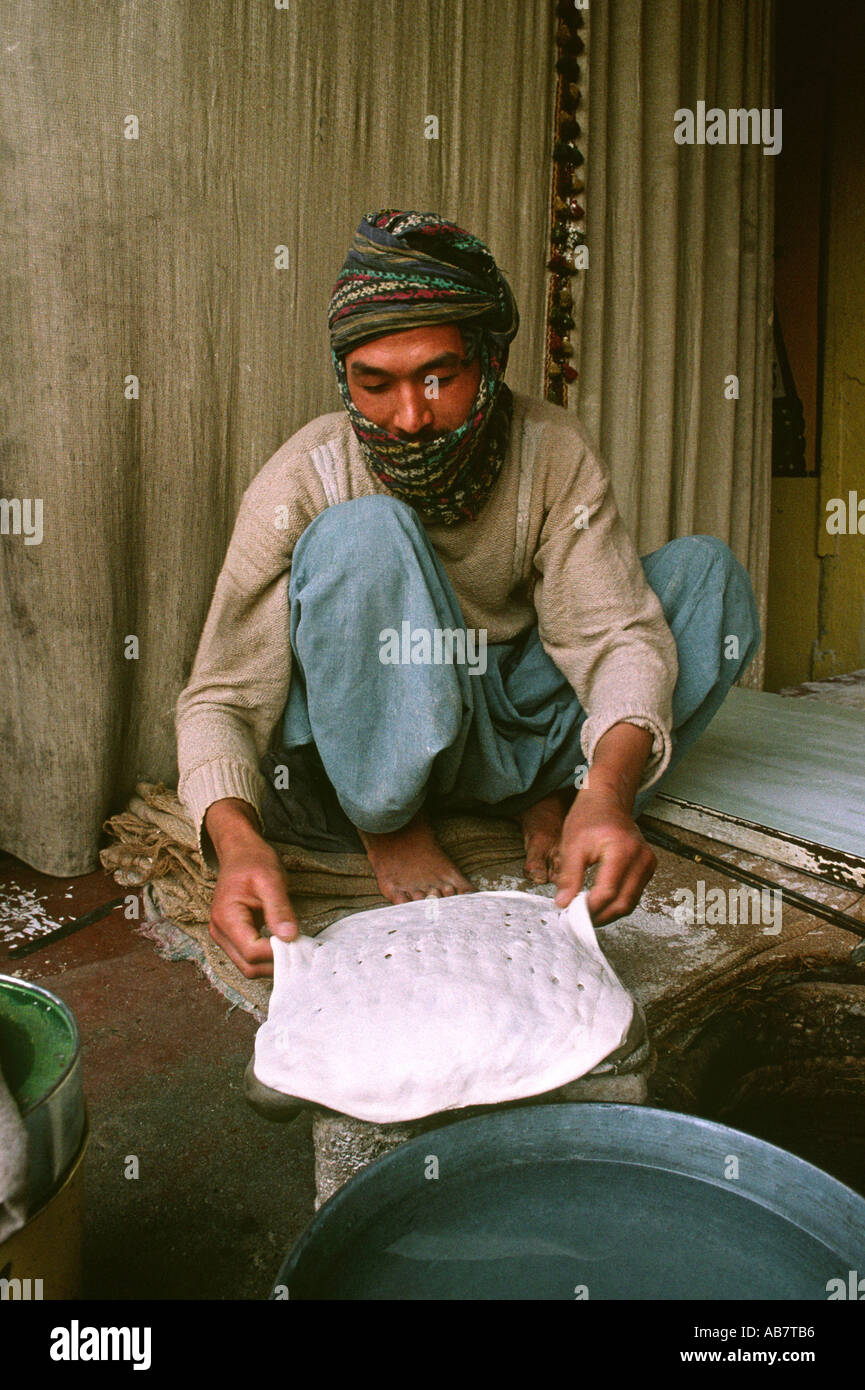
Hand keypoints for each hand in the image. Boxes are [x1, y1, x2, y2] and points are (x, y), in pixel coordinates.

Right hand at [208, 841, 298, 978]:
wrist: (240, 852)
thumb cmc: (253, 862)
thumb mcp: (272, 880)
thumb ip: (279, 909)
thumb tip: (290, 936)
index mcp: (227, 918)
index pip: (252, 952)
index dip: (277, 954)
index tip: (301, 945)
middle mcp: (219, 932)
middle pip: (249, 967)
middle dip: (276, 964)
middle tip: (302, 952)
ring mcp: (223, 937)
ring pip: (248, 967)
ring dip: (272, 964)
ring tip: (295, 950)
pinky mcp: (231, 938)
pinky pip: (248, 958)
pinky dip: (267, 958)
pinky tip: (284, 947)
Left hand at [553, 787, 656, 925]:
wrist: (607, 802)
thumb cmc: (590, 817)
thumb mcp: (572, 845)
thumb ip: (568, 877)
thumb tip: (564, 904)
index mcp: (622, 850)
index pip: (607, 892)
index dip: (589, 908)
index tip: (572, 913)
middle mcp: (641, 858)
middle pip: (622, 903)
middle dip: (599, 916)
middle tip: (578, 919)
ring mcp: (648, 864)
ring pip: (630, 903)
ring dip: (608, 913)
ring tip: (587, 912)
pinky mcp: (648, 868)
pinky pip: (634, 895)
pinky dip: (617, 903)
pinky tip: (600, 902)